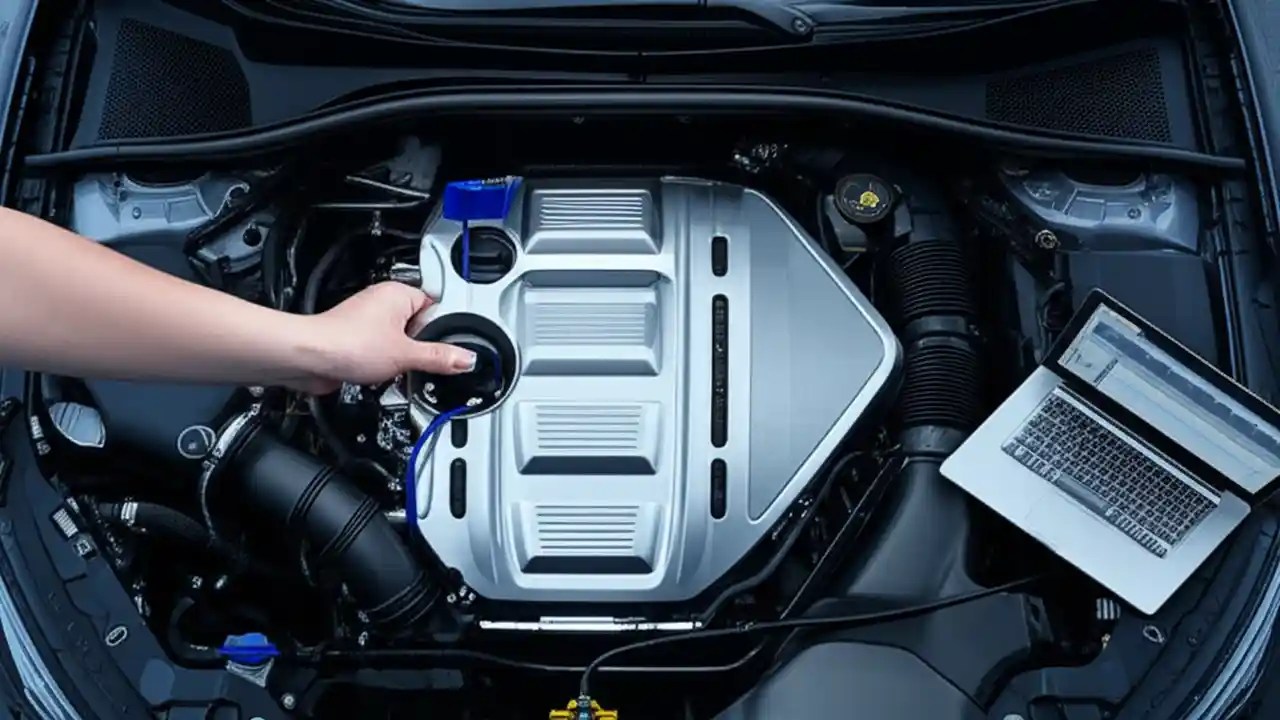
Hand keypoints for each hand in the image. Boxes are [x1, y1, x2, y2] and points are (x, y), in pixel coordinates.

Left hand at [293, 282, 474, 394]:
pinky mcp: (357, 340)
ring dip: (401, 360)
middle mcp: (382, 303)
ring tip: (395, 368)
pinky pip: (382, 352)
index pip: (436, 306)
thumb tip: (466, 358)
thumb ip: (440, 358)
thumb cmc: (347, 344)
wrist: (307, 359)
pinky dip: (385, 366)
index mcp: (398, 294)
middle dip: (421, 349)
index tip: (449, 347)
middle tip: (418, 361)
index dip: (444, 329)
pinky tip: (380, 375)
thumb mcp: (406, 355)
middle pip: (419, 327)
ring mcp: (368, 321)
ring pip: (400, 342)